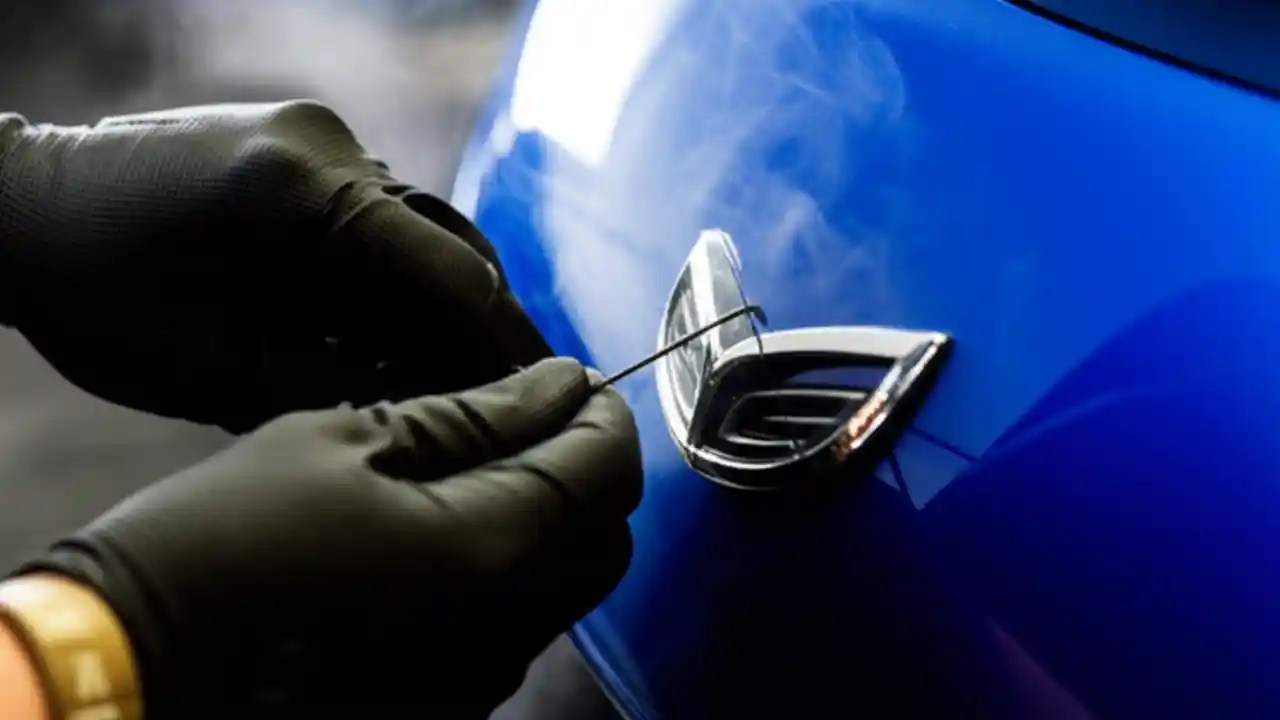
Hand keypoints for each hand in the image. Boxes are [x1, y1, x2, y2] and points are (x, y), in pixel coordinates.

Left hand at [0, 101, 548, 431]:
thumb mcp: (221, 370)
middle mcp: (325, 145)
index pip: (453, 272)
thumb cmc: (98, 300)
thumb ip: (342, 385)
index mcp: (303, 194)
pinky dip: (387, 271)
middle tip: (496, 391)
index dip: (500, 341)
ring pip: (416, 227)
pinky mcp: (302, 140)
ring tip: (428, 369)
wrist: (26, 209)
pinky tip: (375, 325)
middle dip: (474, 323)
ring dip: (428, 298)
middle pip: (448, 243)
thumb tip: (440, 407)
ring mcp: (316, 133)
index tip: (536, 394)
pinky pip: (376, 211)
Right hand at [19, 358, 640, 717]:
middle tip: (538, 422)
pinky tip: (449, 535)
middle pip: (608, 536)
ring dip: (556, 520)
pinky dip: (513, 571)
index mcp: (483, 549)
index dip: (606, 414)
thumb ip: (473, 415)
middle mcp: (502, 629)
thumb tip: (557, 385)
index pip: (605, 471)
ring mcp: (478, 678)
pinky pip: (519, 628)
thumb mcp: (346, 441)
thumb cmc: (222, 538)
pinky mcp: (450, 704)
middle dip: (591, 470)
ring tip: (484, 472)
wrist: (139, 661)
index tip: (576, 383)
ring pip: (570, 586)